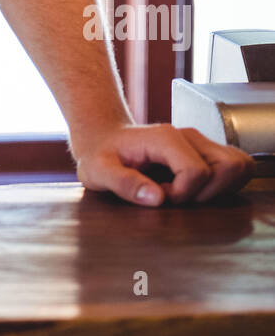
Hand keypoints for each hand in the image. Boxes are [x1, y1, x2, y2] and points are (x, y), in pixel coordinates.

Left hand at [74, 123, 256, 205]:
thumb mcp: (98, 171)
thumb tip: (157, 198)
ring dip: (219, 189)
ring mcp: (200, 142)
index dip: (182, 195)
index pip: (198, 172)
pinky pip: (234, 167)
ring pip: (238, 165)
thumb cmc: (100, 155)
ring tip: (187, 194)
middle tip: (176, 197)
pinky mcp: (205, 151)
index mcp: (165, 138)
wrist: (104, 140)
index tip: (159, 196)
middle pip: (228, 167)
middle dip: (207, 194)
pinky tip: (196, 192)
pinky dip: (224, 185)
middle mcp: (189, 136)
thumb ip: (124, 184)